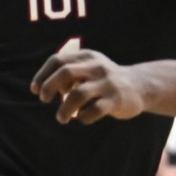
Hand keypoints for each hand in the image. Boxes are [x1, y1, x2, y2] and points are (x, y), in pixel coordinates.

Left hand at [31, 43, 148, 123]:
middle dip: (49, 87)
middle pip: (65, 72)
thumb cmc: (104, 80)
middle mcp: (96, 66)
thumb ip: (66, 74)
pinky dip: (83, 117)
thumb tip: (42, 88)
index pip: (58, 60)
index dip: (42, 75)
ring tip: (61, 118)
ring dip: (64, 109)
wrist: (140, 86)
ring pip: (78, 94)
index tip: (35, 90)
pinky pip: (94, 110)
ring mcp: (107, 83)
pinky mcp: (116, 99)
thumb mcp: (87, 68)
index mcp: (86, 57)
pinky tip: (81, 118)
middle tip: (44, 100)